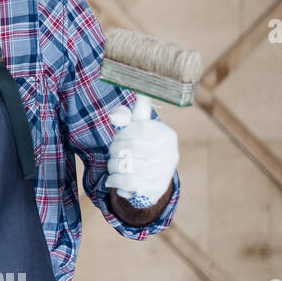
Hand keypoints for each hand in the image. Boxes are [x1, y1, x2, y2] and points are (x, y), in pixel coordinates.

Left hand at [106, 94, 178, 208]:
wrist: (153, 182)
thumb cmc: (144, 149)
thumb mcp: (143, 129)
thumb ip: (138, 113)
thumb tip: (141, 92)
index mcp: (166, 135)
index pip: (139, 128)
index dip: (122, 133)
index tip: (118, 137)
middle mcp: (169, 153)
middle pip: (131, 147)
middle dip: (115, 150)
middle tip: (113, 153)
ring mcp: (162, 172)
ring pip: (126, 164)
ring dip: (113, 165)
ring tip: (113, 165)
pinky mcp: (154, 188)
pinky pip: (127, 181)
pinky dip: (114, 179)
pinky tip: (112, 178)